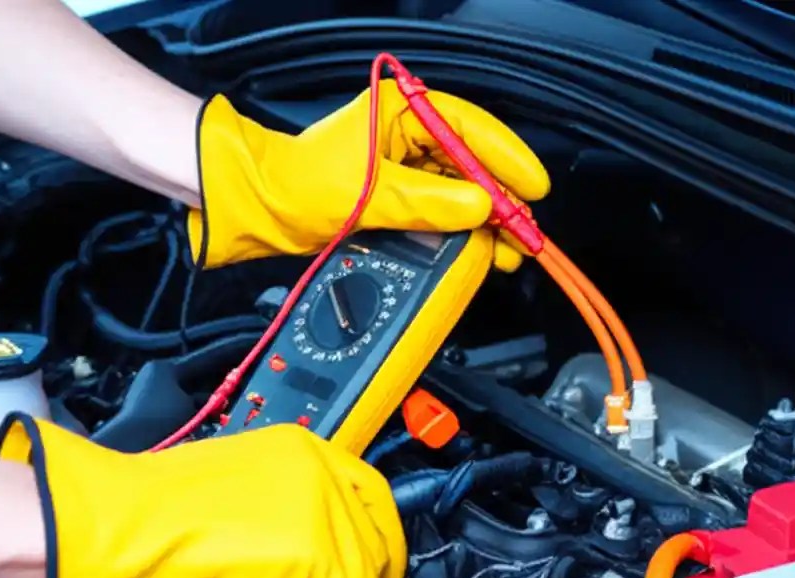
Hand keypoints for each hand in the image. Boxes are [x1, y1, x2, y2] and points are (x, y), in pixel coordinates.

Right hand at [0, 417, 404, 577]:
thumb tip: (307, 548)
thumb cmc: (150, 512)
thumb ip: (282, 506)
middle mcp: (321, 470)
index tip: (368, 570)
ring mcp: (325, 510)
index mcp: (299, 447)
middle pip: (379, 536)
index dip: (373, 538)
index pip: (370, 491)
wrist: (120, 526)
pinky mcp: (321, 556)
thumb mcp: (235, 490)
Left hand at [187, 80, 550, 270]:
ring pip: (460, 188)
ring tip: (506, 250)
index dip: (508, 160)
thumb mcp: (373, 195)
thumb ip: (430, 203)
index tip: (534, 190)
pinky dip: (460, 227)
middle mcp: (407, 131)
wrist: (260, 208)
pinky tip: (478, 247)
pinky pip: (441, 206)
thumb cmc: (302, 186)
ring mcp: (403, 162)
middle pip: (471, 161)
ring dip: (484, 219)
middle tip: (524, 232)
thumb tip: (482, 207)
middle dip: (500, 198)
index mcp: (403, 111)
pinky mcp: (397, 192)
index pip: (470, 128)